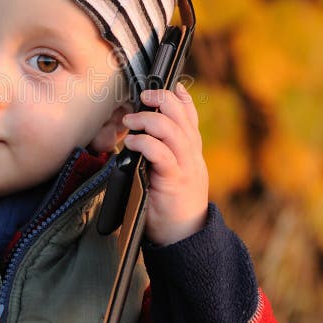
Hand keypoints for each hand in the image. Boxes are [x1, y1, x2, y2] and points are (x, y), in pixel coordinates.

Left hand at [121, 83, 208, 245]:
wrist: (184, 237)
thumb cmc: (170, 206)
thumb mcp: (171, 174)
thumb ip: (163, 153)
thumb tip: (139, 135)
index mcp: (191, 152)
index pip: (190, 116)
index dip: (181, 97)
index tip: (169, 85)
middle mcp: (192, 155)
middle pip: (181, 116)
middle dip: (161, 99)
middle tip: (142, 96)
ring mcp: (186, 167)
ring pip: (172, 130)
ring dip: (148, 119)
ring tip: (130, 120)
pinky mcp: (175, 181)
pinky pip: (161, 154)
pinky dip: (144, 143)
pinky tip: (132, 142)